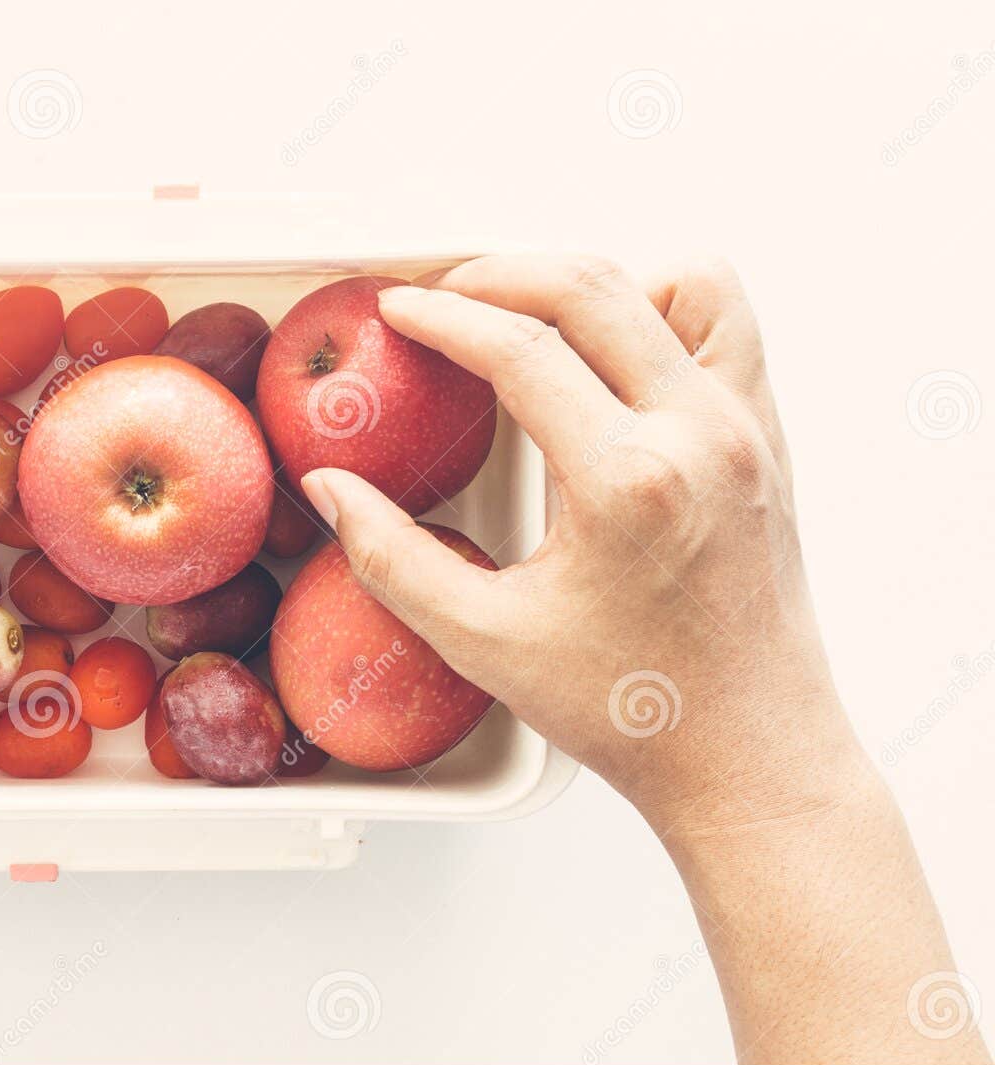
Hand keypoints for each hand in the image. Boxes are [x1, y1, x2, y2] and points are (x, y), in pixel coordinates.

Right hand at [300, 255, 987, 1064]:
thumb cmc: (629, 710)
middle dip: (501, 272)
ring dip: (596, 279)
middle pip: (593, 288)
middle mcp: (699, 435)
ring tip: (532, 314)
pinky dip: (667, 307)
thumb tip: (332, 489)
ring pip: (679, 282)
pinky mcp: (770, 439)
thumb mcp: (484, 644)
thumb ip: (392, 559)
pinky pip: (728, 324)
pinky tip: (613, 351)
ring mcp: (747, 429)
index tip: (398, 309)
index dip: (443, 316)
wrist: (749, 755)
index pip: (521, 349)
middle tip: (442, 293)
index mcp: (626, 481)